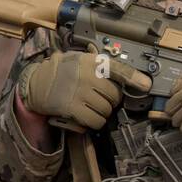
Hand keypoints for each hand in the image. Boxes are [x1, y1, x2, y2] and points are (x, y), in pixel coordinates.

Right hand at [18, 50, 147, 130]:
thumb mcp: (80, 59)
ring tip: (91, 106)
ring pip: (107, 109)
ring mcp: (79, 92)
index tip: (146, 85)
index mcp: (90, 61)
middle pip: (115, 94)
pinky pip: (95, 121)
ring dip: (103, 112)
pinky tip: (88, 116)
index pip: (118, 69)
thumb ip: (101, 65)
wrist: (35, 82)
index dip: (134, 78)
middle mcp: (87, 75)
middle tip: (100, 98)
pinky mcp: (72, 108)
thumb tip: (132, 76)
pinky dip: (95, 122)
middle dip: (112, 100)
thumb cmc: (62, 71)